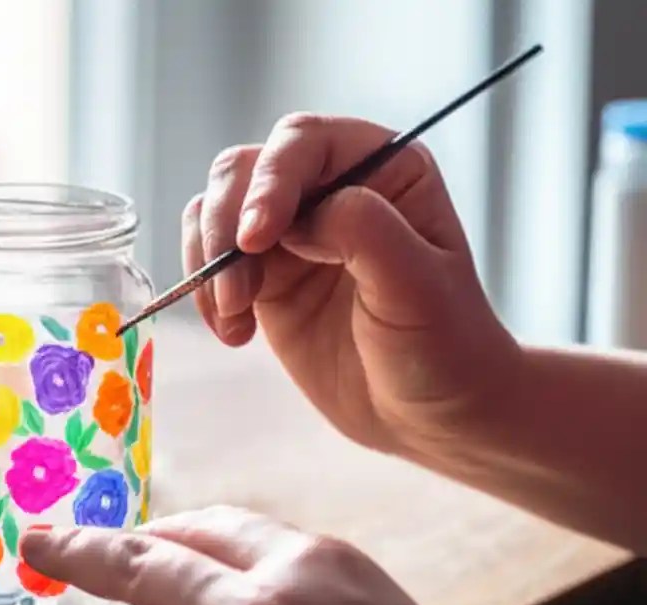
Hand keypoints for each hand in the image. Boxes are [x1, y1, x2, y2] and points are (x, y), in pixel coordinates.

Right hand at [184, 114, 520, 458]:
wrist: (430, 416)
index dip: (270, 182)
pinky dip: (205, 291)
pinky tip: (233, 333)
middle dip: (226, 226)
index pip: (303, 143)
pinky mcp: (262, 275)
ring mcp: (290, 232)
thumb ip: (366, 232)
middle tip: (237, 294)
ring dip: (209, 261)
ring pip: (214, 209)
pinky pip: (209, 260)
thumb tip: (302, 215)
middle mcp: (330, 187)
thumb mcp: (420, 289)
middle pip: (243, 170)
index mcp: (382, 169)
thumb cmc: (445, 350)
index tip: (255, 240)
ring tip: (234, 317)